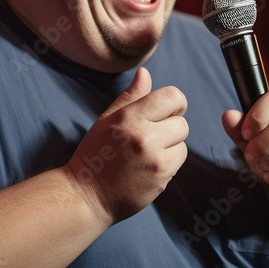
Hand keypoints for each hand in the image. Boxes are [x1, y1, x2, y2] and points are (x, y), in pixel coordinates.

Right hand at [66, 67, 188, 224]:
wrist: (86, 195)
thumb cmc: (95, 154)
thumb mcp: (107, 120)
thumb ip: (130, 97)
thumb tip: (145, 73)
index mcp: (129, 116)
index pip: (173, 96)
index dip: (174, 103)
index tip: (166, 112)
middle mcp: (143, 136)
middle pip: (182, 122)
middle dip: (170, 128)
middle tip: (151, 137)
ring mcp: (154, 158)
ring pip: (182, 143)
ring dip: (171, 147)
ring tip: (146, 154)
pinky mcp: (160, 177)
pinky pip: (178, 161)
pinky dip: (168, 163)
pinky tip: (148, 167)